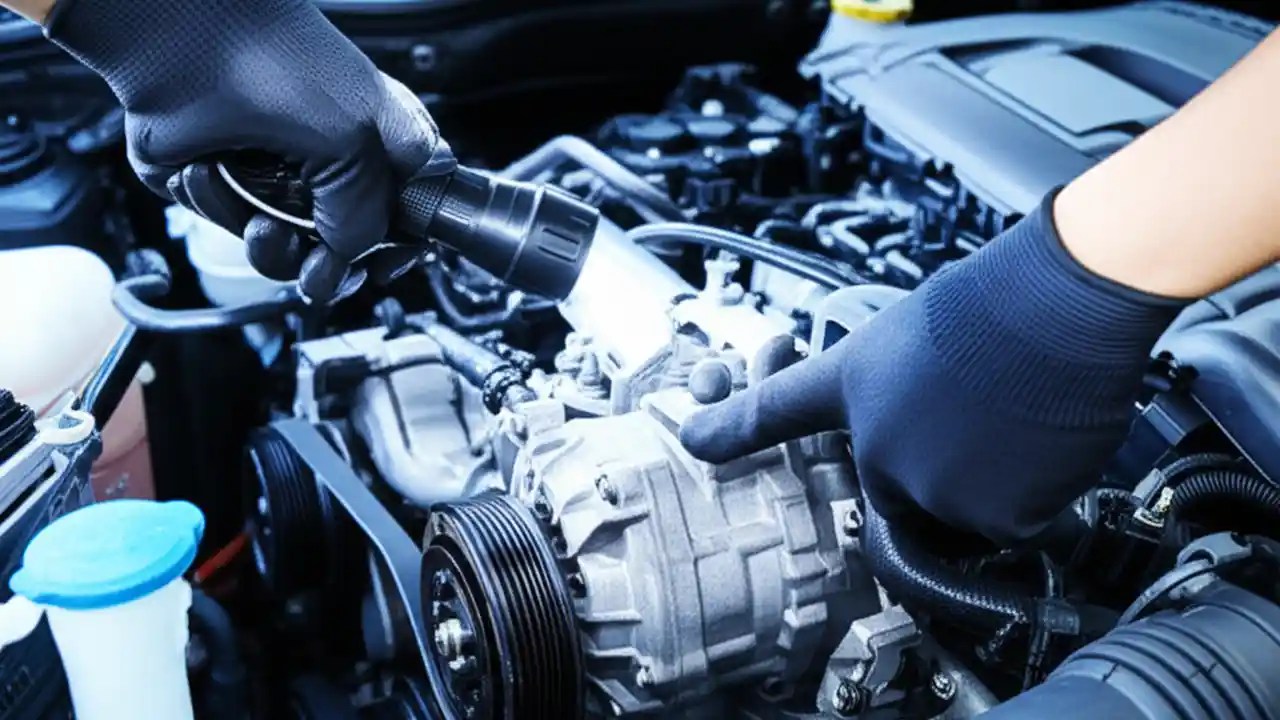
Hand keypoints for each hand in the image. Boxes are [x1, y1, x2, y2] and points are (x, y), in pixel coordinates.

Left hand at [44, 0, 453, 301]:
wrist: (177, 37)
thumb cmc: (269, 58)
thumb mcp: (350, 142)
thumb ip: (367, 219)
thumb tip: (343, 266)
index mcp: (384, 148)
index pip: (409, 219)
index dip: (393, 251)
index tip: (377, 266)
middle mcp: (337, 167)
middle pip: (346, 250)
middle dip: (318, 253)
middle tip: (299, 240)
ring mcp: (283, 179)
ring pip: (287, 250)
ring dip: (262, 232)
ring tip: (244, 194)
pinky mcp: (231, 186)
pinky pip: (233, 228)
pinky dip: (218, 204)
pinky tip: (210, 169)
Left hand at [680, 197, 1185, 544]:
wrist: (1055, 306)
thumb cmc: (993, 303)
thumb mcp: (907, 329)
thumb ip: (888, 391)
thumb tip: (904, 419)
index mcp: (849, 393)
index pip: (776, 416)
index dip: (736, 432)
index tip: (697, 439)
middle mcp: (880, 452)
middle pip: (898, 490)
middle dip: (931, 464)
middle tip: (975, 413)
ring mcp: (935, 491)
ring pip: (959, 511)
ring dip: (985, 481)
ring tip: (1012, 418)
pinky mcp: (996, 517)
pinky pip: (1014, 522)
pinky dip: (1033, 491)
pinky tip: (1038, 439)